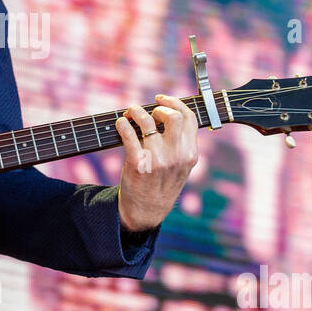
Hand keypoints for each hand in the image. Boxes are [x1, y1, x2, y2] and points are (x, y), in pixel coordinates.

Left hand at [114, 94, 198, 231]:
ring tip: (130, 113)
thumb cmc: (163, 183)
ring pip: (147, 120)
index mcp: (190, 153)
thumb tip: (171, 112)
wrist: (147, 210)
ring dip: (136, 111)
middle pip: (173, 116)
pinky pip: (129, 134)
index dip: (175, 102)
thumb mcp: (182, 166)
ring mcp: (157, 159)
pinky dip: (123, 124)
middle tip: (149, 111)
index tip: (161, 100)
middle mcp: (176, 155)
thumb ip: (182, 143)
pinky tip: (121, 123)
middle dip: (158, 107)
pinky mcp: (138, 163)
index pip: (189, 118)